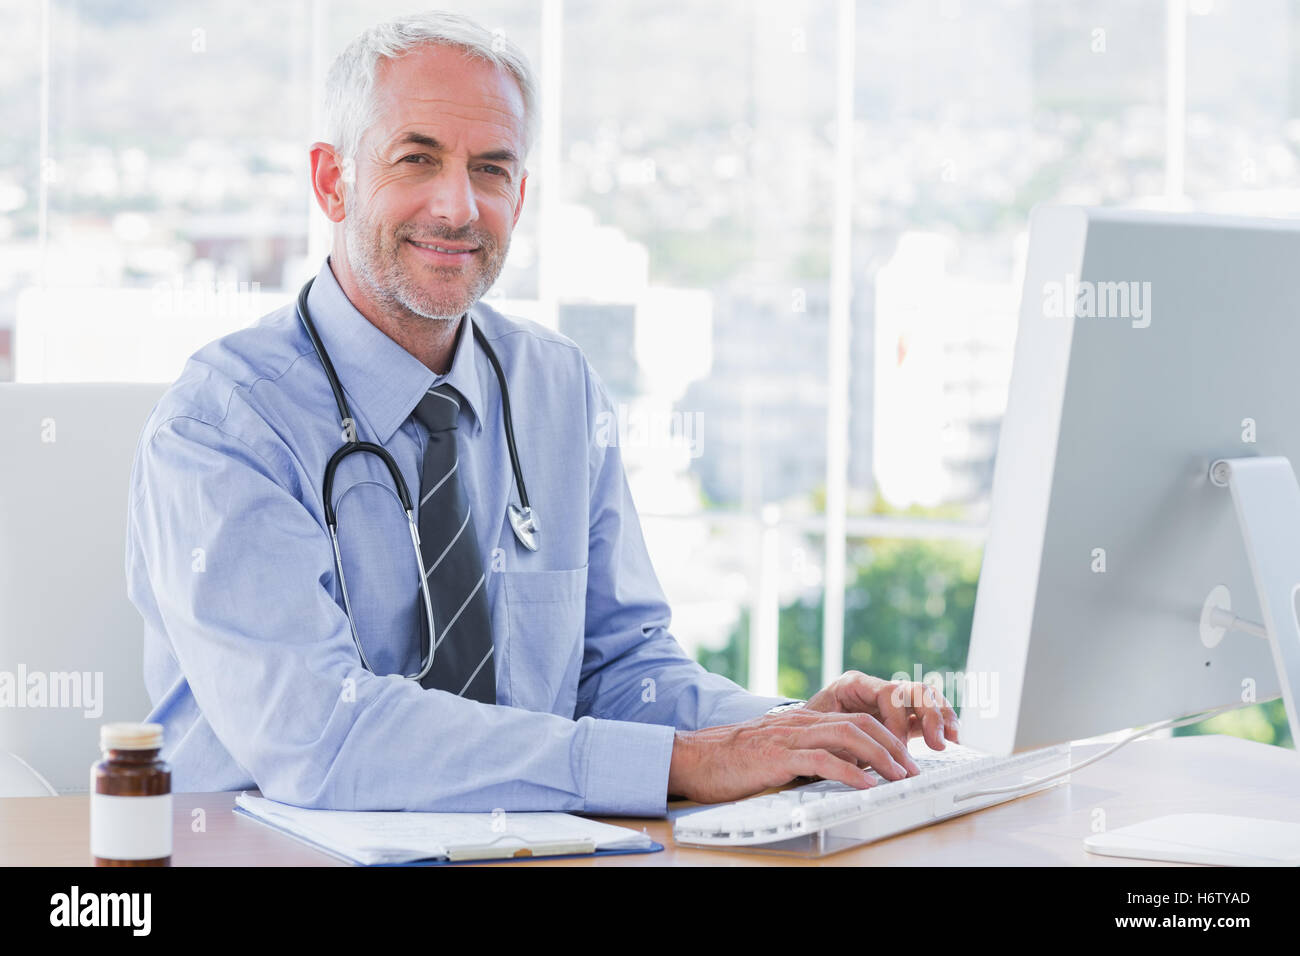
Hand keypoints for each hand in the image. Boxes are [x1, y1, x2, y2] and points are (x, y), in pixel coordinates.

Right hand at [666, 708, 921, 805]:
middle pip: (859, 724)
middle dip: (893, 745)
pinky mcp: (778, 756)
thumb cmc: (730, 759)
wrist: (693, 757)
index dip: (885, 736)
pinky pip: (822, 760)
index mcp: (801, 721)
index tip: (904, 758)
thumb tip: (834, 772)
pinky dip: (850, 772)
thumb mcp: (775, 752)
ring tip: (900, 776)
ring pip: (848, 736)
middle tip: (912, 768)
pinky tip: (866, 784)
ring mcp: (789, 737)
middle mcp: (800, 723)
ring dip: (881, 757)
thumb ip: (802, 755)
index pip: (854, 719)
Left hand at [805, 670, 959, 752]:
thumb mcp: (819, 731)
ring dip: (941, 717)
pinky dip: (944, 723)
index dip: (898, 720)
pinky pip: (929, 712)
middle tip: (935, 743)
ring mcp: (892, 700)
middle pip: (913, 689)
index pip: (888, 693)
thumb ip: (840, 741)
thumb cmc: (809, 730)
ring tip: (949, 741)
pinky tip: (952, 739)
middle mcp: (876, 688)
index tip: (898, 747)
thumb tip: (858, 762)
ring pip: (926, 697)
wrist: (804, 731)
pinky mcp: (903, 716)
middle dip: (929, 715)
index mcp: (854, 684)